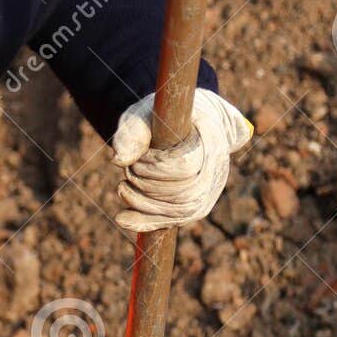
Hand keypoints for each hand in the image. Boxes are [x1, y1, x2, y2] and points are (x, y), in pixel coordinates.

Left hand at [111, 88, 252, 232]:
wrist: (186, 126)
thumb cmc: (163, 117)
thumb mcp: (144, 114)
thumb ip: (132, 132)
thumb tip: (118, 160)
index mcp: (211, 139)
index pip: (183, 167)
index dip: (154, 166)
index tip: (141, 156)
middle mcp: (217, 169)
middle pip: (178, 193)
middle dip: (144, 183)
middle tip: (130, 167)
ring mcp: (209, 192)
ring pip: (174, 211)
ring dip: (140, 201)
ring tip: (125, 183)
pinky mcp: (196, 209)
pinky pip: (171, 222)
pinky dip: (144, 221)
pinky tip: (122, 218)